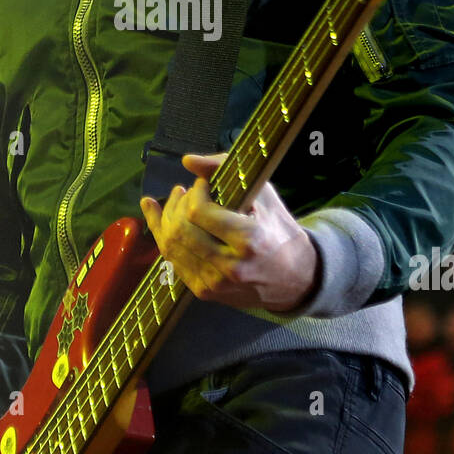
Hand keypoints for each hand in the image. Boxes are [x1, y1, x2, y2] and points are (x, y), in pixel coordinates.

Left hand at [139, 152, 319, 313]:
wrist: (295, 277)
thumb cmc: (279, 229)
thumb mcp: (262, 194)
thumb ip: (224, 169)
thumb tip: (188, 161)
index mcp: (249, 241)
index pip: (198, 212)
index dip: (195, 192)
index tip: (203, 184)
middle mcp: (230, 267)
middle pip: (180, 230)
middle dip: (176, 204)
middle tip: (184, 191)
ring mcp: (215, 284)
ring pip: (171, 247)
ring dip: (167, 218)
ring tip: (176, 199)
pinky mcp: (205, 292)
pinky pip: (173, 261)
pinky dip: (163, 236)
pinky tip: (158, 215)